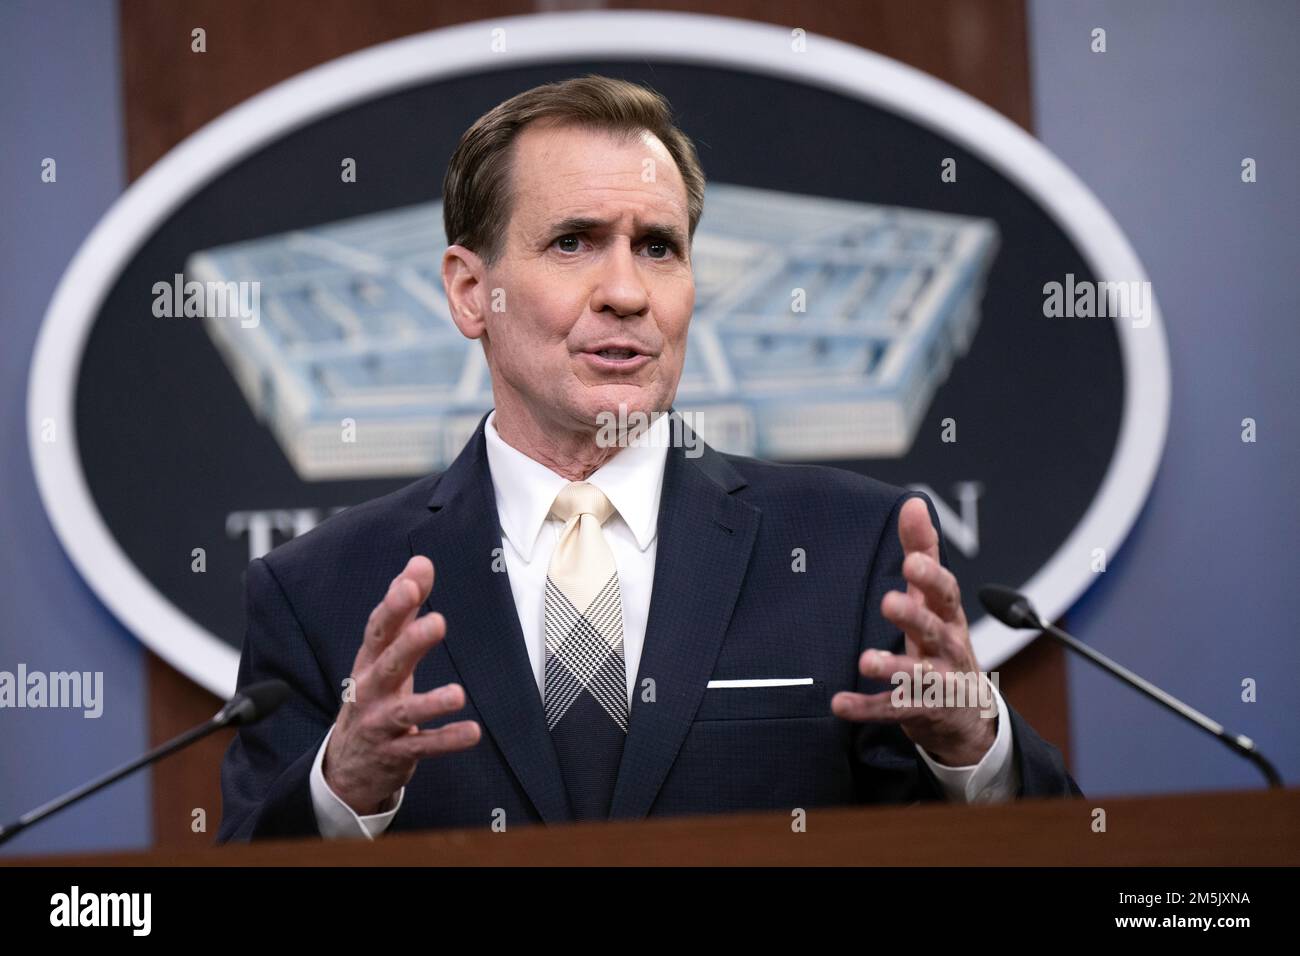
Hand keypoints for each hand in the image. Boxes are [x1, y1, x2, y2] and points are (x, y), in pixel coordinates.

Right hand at [323, 556, 480, 814]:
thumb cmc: (373, 695)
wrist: (347, 765)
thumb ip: (404, 609)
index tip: (411, 583)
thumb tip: (420, 562)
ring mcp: (381, 724)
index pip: (380, 629)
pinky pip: (423, 747)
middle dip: (410, 644)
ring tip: (458, 694)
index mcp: (369, 662)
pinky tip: (472, 732)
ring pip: (404, 712)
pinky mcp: (396, 754)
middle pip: (389, 665)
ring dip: (430, 703)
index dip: (394, 606)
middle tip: (437, 622)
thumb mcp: (384, 653)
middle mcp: (370, 691)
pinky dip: (446, 740)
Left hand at [832, 497, 996, 766]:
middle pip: (935, 631)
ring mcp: (938, 684)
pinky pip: (892, 710)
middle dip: (914, 616)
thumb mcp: (935, 598)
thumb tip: (913, 503)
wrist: (968, 714)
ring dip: (894, 667)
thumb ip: (923, 551)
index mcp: (949, 617)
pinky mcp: (919, 712)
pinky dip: (866, 707)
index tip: (912, 561)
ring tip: (865, 660)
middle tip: (888, 601)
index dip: (932, 577)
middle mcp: (948, 649)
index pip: (946, 593)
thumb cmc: (943, 640)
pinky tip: (839, 704)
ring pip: (919, 676)